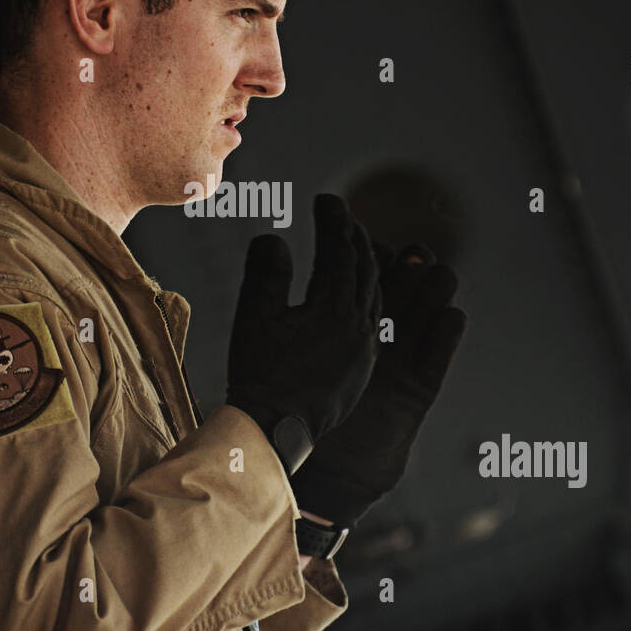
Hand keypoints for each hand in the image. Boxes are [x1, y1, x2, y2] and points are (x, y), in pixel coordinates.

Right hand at [227, 194, 381, 473]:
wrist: (276, 430)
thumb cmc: (260, 374)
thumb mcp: (254, 318)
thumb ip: (267, 273)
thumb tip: (275, 238)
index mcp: (332, 308)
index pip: (339, 251)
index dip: (333, 220)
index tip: (326, 200)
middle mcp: (358, 325)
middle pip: (364, 267)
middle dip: (353, 236)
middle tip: (341, 215)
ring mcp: (364, 347)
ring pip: (375, 293)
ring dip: (366, 264)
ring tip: (352, 246)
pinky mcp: (363, 367)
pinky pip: (376, 320)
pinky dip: (369, 296)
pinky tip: (358, 295)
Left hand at [290, 242, 466, 527]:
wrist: (311, 458)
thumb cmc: (286, 392)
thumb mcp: (275, 333)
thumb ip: (273, 286)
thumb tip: (268, 238)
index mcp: (347, 312)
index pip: (367, 264)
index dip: (369, 244)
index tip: (365, 231)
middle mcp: (380, 327)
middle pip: (405, 279)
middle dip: (408, 260)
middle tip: (404, 250)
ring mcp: (402, 354)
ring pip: (429, 307)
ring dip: (435, 286)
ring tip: (431, 272)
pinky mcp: (417, 386)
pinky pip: (439, 353)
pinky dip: (446, 332)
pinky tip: (447, 316)